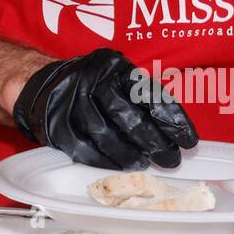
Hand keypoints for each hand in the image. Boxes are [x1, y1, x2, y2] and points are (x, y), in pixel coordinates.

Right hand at [12, 48, 198, 169]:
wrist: (44, 86)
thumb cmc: (92, 85)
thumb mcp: (117, 78)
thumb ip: (143, 97)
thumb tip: (177, 130)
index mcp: (115, 67)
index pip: (150, 95)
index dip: (173, 120)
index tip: (189, 140)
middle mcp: (93, 82)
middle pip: (130, 118)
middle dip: (156, 143)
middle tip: (171, 159)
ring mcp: (73, 104)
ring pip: (108, 137)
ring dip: (131, 155)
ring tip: (145, 163)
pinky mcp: (58, 126)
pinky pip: (86, 150)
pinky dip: (106, 161)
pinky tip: (120, 166)